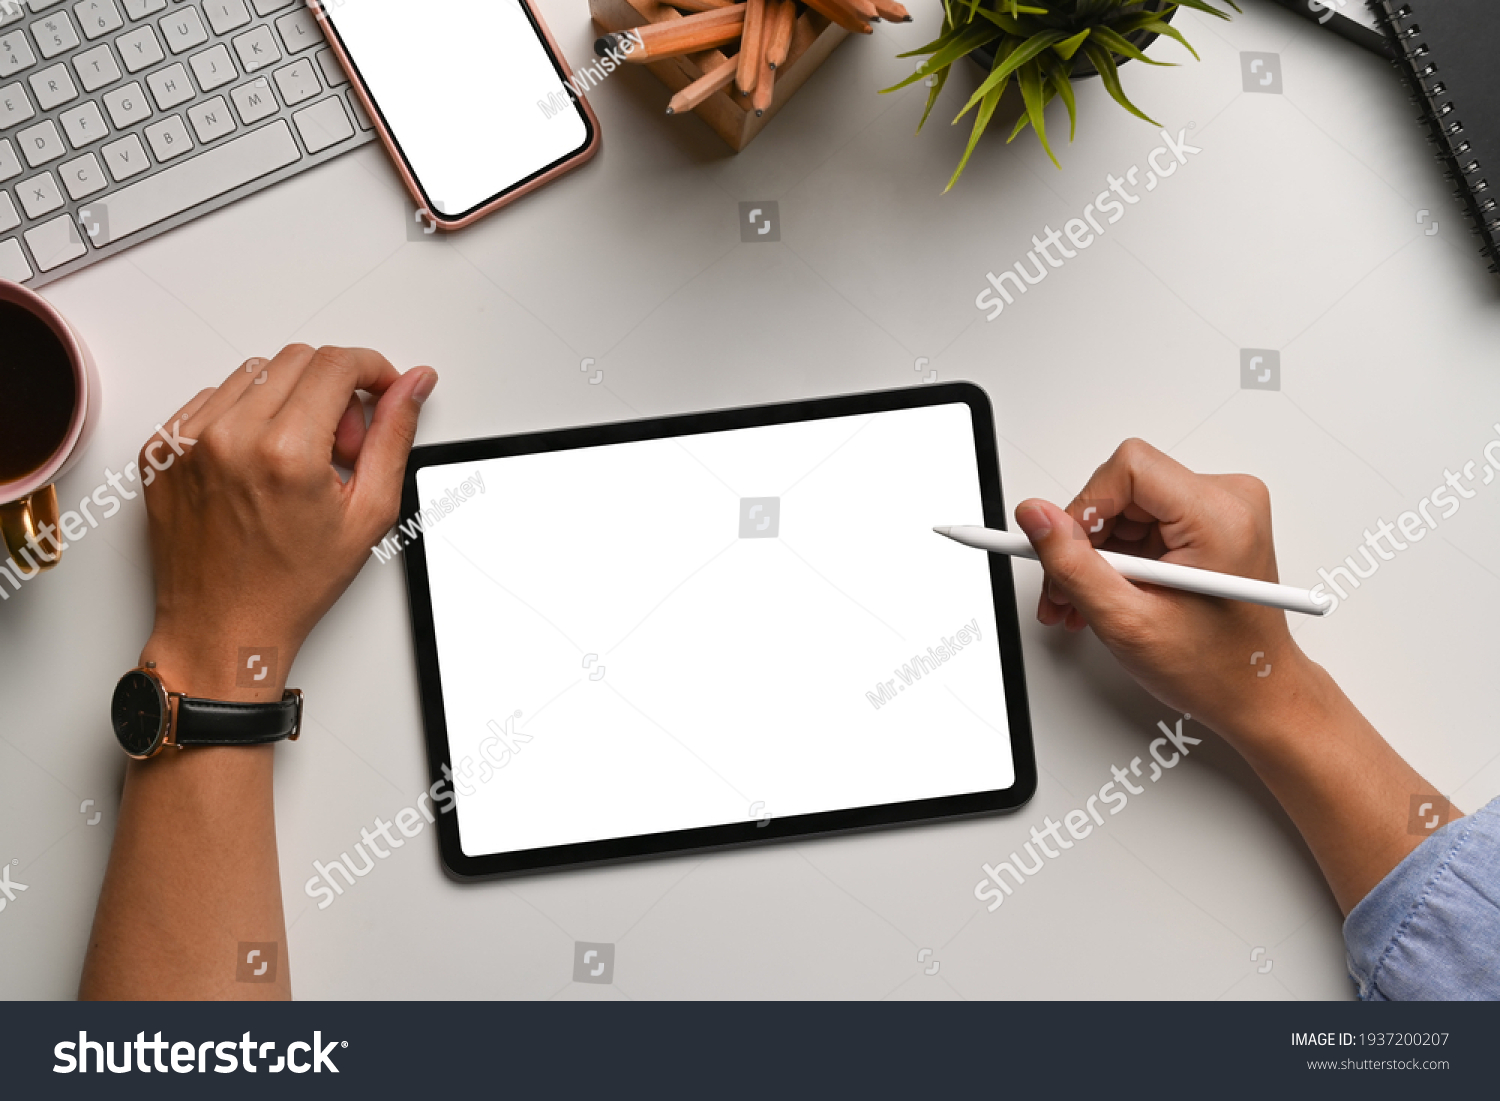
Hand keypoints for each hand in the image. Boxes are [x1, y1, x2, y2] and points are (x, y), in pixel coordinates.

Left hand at [137, 345, 437, 700]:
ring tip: (298, 458)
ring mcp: (187, 440)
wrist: (222, 627)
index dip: (373, 369)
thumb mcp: (367, 513)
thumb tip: (412, 385)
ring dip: (289, 400)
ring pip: (256, 373)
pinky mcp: (162, 448)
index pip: (337, 363)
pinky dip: (246, 417)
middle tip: (341, 444)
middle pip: (298, 360)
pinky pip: (214, 398)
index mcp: (285, 452)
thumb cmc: (289, 585)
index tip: (382, 390)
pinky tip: (260, 462)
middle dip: (334, 390)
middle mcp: (229, 437)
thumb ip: (393, 436)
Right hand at [1014, 438, 1301, 735]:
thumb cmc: (1216, 669)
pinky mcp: (1212, 522)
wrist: (1256, 693)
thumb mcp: (1127, 621)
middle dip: (1085, 541)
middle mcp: (1229, 501)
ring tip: (1082, 601)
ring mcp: (1223, 510)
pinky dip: (1119, 557)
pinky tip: (1107, 592)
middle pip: (1124, 489)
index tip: (1065, 547)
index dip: (1085, 507)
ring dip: (1097, 554)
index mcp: (1220, 518)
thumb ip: (1073, 564)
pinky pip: (1145, 521)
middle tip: (1066, 589)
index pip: (1129, 469)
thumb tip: (1035, 516)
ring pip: (1128, 506)